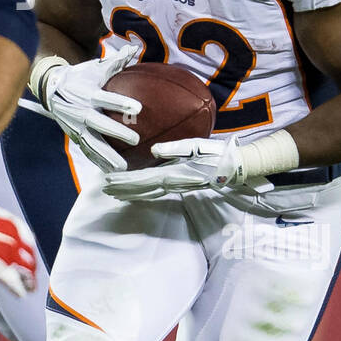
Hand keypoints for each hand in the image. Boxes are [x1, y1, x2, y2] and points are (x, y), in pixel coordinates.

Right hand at [36, 45, 142, 171]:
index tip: (138, 107)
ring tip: (123, 167)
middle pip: (99, 123)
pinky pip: (86, 150)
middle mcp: (80, 110)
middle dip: (116, 131)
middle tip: (135, 139)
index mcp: (87, 93)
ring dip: (106, 155)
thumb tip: (135, 48)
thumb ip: (116, 61)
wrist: (50, 88)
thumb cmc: (79, 76)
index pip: (105, 98)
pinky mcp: (74, 135)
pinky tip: (110, 171)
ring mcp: (75, 125)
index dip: (120, 102)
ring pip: (91, 142)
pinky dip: (97, 161)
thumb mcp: (95, 67)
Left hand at [102, 136, 252, 201]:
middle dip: (123, 189)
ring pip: (149, 193)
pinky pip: (157, 192)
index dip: (126, 181)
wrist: (236, 168)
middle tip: (104, 189)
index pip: (144, 178)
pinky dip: (143, 193)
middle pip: (143, 189)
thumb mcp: (197, 146)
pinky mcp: (180, 185)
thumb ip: (174, 149)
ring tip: (114, 194)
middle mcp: (174, 183)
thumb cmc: (217, 154)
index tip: (109, 181)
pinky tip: (135, 194)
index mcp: (175, 172)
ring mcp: (177, 186)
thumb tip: (153, 151)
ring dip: (131, 194)